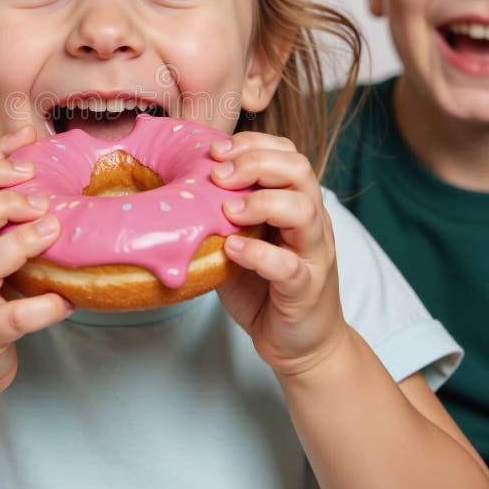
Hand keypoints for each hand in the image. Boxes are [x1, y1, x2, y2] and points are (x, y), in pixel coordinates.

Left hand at [210, 131, 346, 375]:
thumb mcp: (240, 238)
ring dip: (260, 202)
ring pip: (303, 210)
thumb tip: (174, 185)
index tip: (216, 151)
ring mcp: (313, 254)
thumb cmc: (264, 286)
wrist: (299, 344)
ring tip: (226, 212)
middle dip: (255, 162)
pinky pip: (289, 266)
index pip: (287, 153)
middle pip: (299, 170)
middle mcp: (311, 221)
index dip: (252, 144)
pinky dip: (259, 254)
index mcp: (296, 202)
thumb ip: (221, 213)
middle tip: (219, 175)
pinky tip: (232, 251)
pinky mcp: (307, 289)